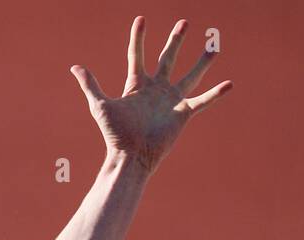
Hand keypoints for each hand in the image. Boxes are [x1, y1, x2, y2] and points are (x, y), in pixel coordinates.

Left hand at [70, 17, 232, 174]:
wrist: (130, 156)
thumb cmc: (114, 134)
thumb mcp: (100, 106)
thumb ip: (90, 85)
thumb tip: (74, 67)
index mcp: (136, 86)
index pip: (137, 55)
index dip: (138, 38)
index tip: (141, 19)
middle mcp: (155, 90)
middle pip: (167, 59)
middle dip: (175, 41)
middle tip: (184, 22)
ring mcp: (171, 100)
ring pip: (190, 75)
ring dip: (202, 62)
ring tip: (214, 46)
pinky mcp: (183, 113)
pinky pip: (202, 100)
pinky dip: (216, 93)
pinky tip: (229, 84)